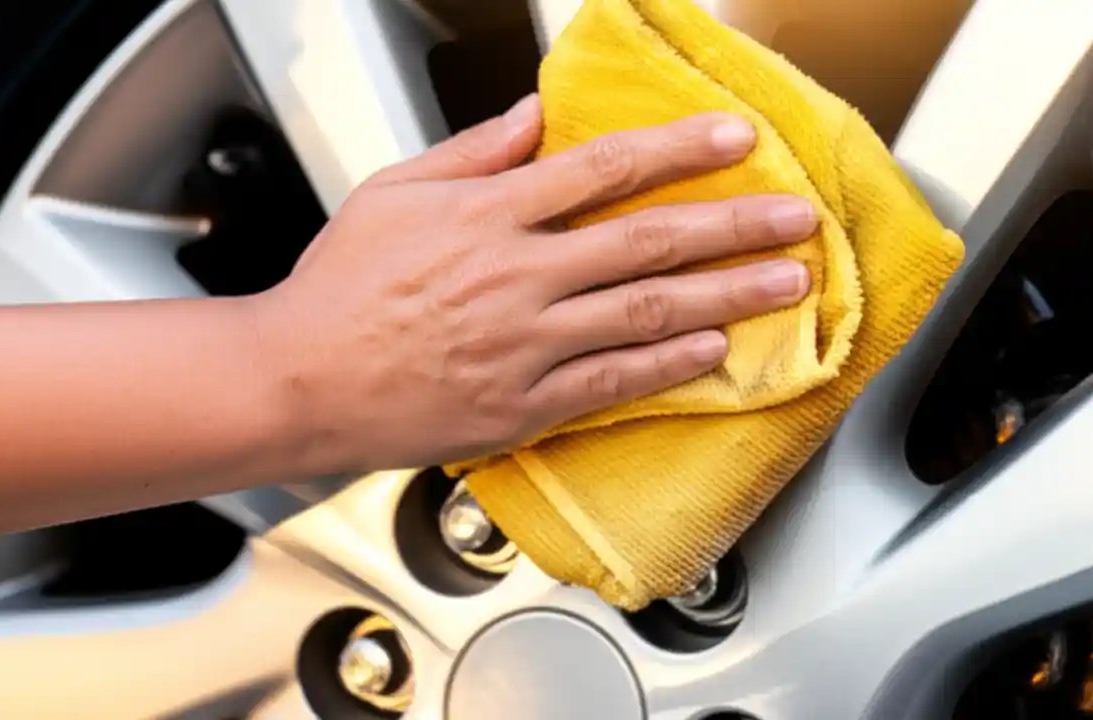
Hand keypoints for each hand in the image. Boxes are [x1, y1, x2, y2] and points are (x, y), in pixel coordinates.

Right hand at [257, 94, 817, 472]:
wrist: (296, 379)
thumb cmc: (339, 288)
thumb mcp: (394, 192)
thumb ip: (474, 152)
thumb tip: (536, 116)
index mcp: (487, 214)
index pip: (604, 167)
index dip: (679, 149)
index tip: (736, 139)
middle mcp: (516, 275)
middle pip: (647, 239)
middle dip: (733, 224)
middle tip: (796, 217)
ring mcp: (524, 344)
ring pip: (646, 311)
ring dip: (726, 295)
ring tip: (785, 283)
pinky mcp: (522, 404)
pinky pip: (612, 382)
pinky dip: (668, 366)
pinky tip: (715, 349)